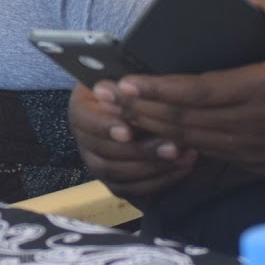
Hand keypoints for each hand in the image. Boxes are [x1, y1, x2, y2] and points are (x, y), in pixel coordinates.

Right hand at [69, 83, 196, 198]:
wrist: (137, 102)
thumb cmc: (133, 85)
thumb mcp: (127, 76)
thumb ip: (126, 85)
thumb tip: (127, 86)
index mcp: (80, 107)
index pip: (83, 119)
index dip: (105, 127)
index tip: (128, 131)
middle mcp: (83, 138)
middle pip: (102, 151)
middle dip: (139, 151)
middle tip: (171, 146)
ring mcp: (96, 161)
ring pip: (116, 172)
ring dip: (152, 167)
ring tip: (183, 156)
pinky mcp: (113, 180)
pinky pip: (131, 189)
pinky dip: (157, 182)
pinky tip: (181, 169)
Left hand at [113, 0, 264, 185]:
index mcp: (264, 88)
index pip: (199, 90)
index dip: (159, 87)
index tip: (127, 80)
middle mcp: (249, 120)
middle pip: (182, 116)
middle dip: (139, 106)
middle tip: (104, 94)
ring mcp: (246, 145)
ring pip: (186, 137)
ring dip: (148, 124)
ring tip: (117, 109)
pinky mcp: (246, 160)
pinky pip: (200, 151)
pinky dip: (171, 141)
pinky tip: (149, 130)